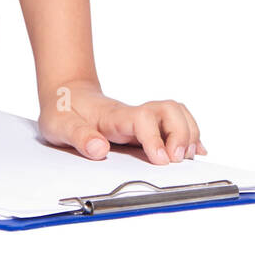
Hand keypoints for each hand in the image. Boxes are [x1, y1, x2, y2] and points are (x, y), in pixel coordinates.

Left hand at [38, 78, 206, 161]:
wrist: (65, 94)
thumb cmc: (63, 111)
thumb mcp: (59, 126)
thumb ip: (78, 137)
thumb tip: (100, 150)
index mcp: (113, 116)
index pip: (143, 118)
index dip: (155, 137)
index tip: (160, 159)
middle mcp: (132, 114)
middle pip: (168, 110)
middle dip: (181, 134)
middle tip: (176, 160)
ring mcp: (141, 117)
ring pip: (176, 112)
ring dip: (188, 133)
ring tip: (185, 157)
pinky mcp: (145, 124)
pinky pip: (175, 121)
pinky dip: (189, 134)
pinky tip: (194, 150)